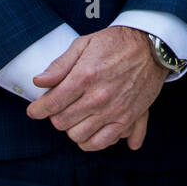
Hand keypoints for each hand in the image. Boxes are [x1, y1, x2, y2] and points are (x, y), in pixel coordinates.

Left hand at [26, 26, 166, 150]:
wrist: (152, 47)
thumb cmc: (116, 42)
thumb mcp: (84, 44)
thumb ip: (60, 65)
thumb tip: (38, 81)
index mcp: (84, 76)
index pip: (51, 104)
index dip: (37, 110)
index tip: (34, 110)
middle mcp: (98, 97)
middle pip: (62, 123)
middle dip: (55, 116)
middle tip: (59, 108)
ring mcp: (113, 111)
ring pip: (79, 136)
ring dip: (72, 129)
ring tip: (75, 117)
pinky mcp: (127, 119)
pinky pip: (101, 142)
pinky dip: (91, 141)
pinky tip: (89, 130)